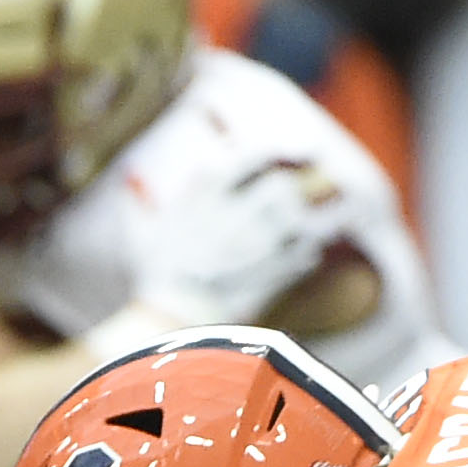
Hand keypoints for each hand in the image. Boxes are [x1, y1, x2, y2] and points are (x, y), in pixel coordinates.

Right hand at [127, 154, 349, 327]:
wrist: (173, 315)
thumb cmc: (153, 277)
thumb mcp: (139, 235)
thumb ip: (137, 205)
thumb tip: (131, 179)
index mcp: (208, 197)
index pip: (248, 159)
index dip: (271, 152)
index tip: (285, 151)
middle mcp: (239, 214)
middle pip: (282, 186)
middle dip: (303, 179)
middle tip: (323, 174)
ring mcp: (259, 245)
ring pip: (301, 218)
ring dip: (319, 213)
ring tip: (336, 206)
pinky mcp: (272, 274)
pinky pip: (303, 257)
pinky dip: (308, 253)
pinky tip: (310, 252)